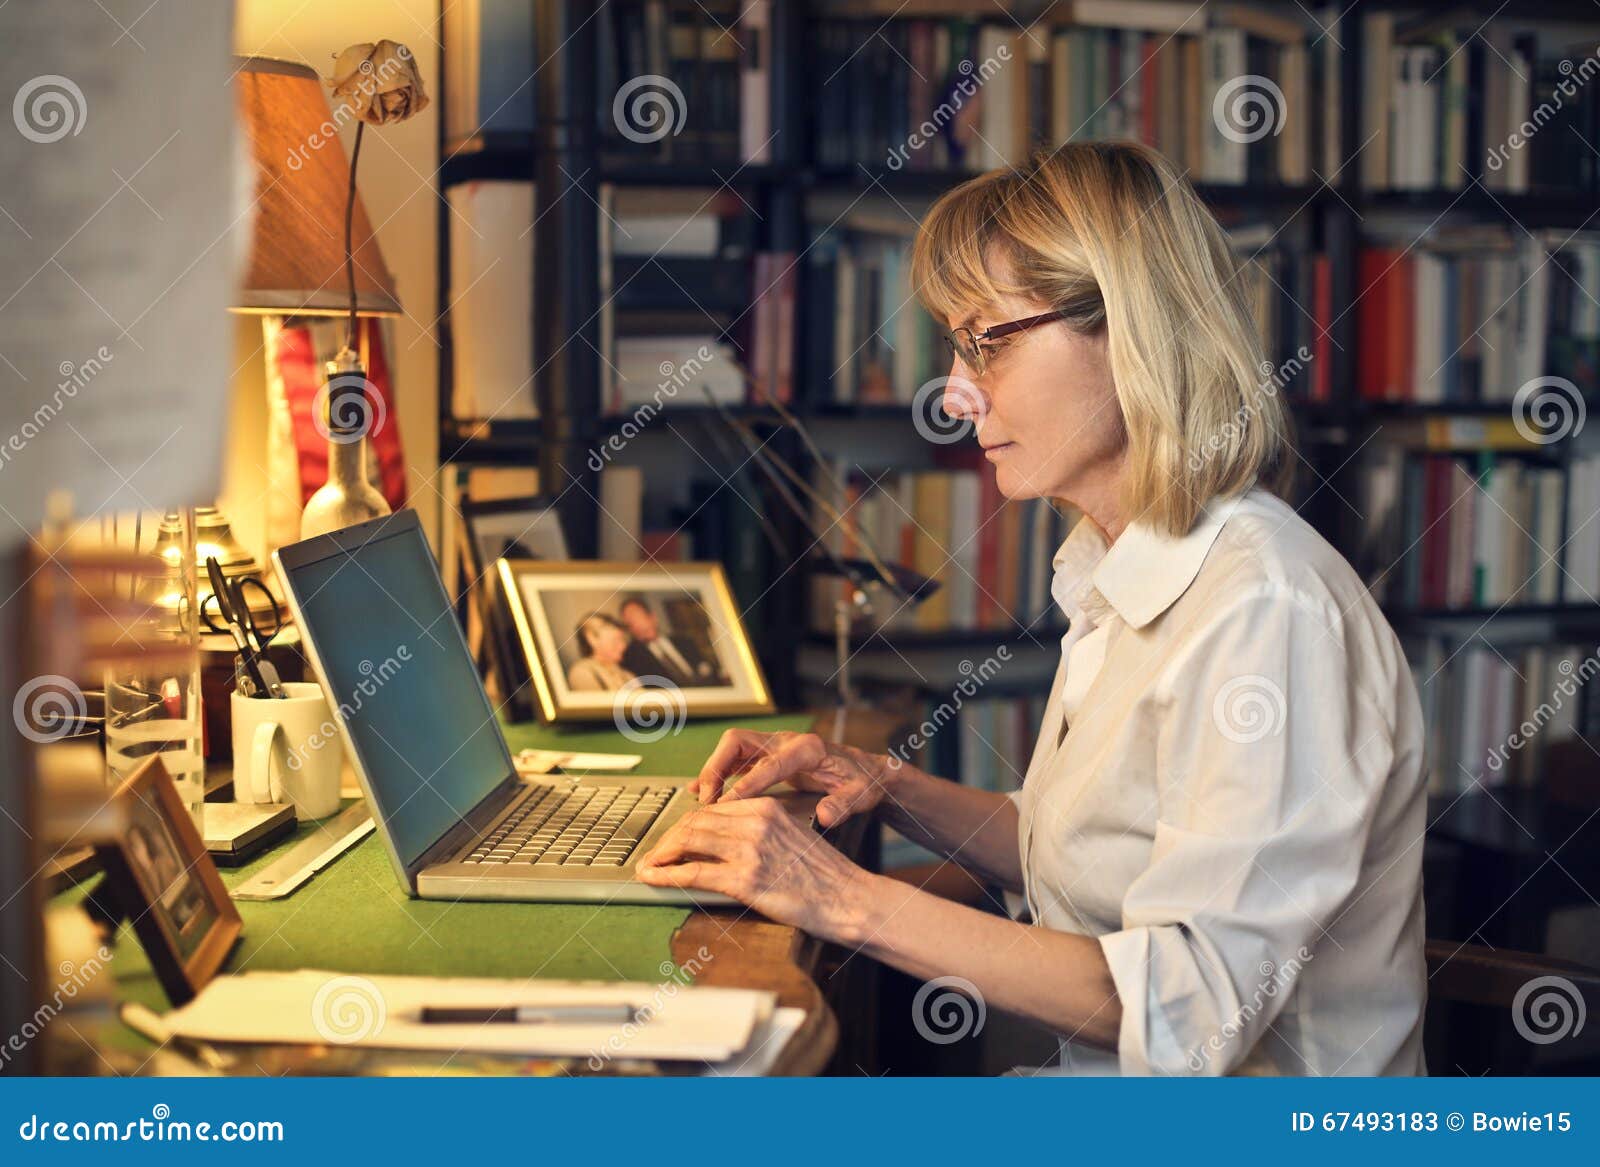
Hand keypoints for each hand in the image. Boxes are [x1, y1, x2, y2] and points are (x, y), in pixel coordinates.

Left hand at [636, 798, 873, 938]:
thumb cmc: (823, 875)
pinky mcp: (746, 879)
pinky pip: (694, 872)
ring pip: (688, 841)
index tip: (672, 838)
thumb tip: (723, 839)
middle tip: (654, 854)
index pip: (712, 809)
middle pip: (695, 822)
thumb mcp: (791, 835)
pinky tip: (654, 878)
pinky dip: (667, 875)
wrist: (847, 898)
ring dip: (661, 854)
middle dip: (668, 839)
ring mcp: (750, 849)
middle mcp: (756, 822)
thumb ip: (759, 831)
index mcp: (766, 807)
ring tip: (648, 866)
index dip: (685, 824)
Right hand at [691, 729, 903, 827]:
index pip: (768, 764)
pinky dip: (719, 772)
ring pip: (732, 748)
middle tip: (705, 799)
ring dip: (714, 770)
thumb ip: (843, 804)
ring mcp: (775, 745)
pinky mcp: (769, 755)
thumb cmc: (862, 782)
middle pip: (738, 742)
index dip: (745, 784)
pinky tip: (703, 790)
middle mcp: (786, 741)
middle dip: (717, 767)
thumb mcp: (860, 794)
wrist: (866, 770)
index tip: (725, 805)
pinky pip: (736, 758)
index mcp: (807, 748)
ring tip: (700, 799)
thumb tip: (824, 816)